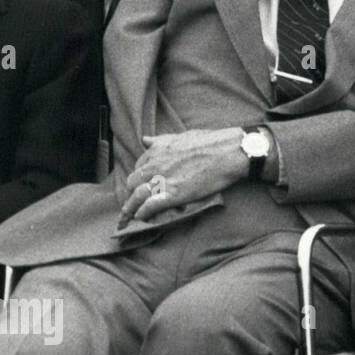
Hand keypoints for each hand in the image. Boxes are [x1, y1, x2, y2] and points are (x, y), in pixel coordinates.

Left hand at [119, 128, 248, 224]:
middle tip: (132, 203)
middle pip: (132, 183)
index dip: (138, 178)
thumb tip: (145, 139)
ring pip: (137, 196)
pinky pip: (151, 205)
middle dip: (131, 193)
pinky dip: (143, 212)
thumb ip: (161, 140)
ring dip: (130, 209)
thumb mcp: (181, 136)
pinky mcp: (174, 194)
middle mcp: (155, 165)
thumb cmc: (210, 141)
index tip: (140, 185)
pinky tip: (141, 218)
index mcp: (156, 151)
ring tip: (126, 218)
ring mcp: (164, 180)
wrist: (228, 152)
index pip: (138, 167)